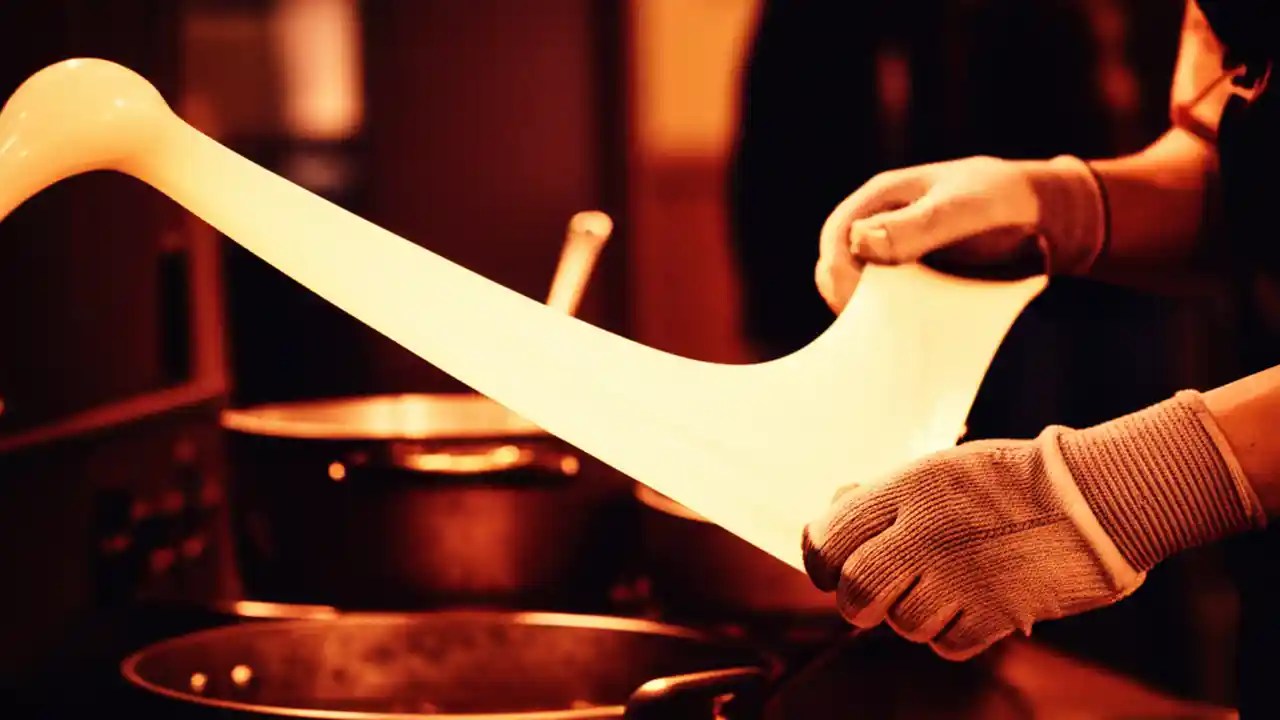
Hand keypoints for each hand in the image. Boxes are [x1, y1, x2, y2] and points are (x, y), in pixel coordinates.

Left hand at [802, 391, 1263, 660]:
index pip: (828, 538)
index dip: (819, 561)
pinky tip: (968, 606)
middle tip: (874, 595)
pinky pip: (945, 644)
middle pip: (855, 592)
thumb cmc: (1010, 482)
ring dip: (910, 616)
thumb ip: (883, 498)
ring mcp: (961, 575)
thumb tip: (827, 521)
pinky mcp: (996, 613)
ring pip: (901, 624)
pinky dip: (949, 634)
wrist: (1096, 498)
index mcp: (908, 488)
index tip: (829, 568)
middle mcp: (926, 532)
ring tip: (940, 590)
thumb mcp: (939, 469)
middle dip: (856, 600)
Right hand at [814, 155, 1106, 312]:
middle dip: (848, 298)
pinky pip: (886, 303)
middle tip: (871, 332)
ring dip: (867, 315)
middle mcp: (879, 226)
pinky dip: (890, 322)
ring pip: (858, 289)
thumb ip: (918, 225)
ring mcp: (892, 254)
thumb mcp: (966, 208)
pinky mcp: (910, 279)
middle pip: (839, 266)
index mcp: (883, 198)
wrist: (1043, 216)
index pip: (838, 234)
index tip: (856, 301)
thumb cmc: (1005, 201)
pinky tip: (906, 341)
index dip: (839, 268)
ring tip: (890, 342)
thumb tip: (861, 242)